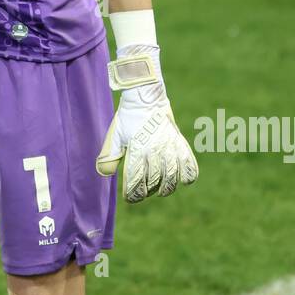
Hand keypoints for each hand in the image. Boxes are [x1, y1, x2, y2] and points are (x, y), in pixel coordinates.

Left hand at [96, 44, 198, 202]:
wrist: (145, 96)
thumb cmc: (127, 118)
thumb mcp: (115, 136)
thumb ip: (108, 156)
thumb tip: (104, 174)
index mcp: (137, 150)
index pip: (136, 181)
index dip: (133, 195)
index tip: (131, 197)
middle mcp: (155, 150)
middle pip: (155, 182)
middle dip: (148, 192)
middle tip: (144, 191)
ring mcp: (169, 146)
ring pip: (173, 177)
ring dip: (168, 187)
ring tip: (161, 189)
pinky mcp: (180, 142)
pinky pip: (190, 163)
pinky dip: (188, 175)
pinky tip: (182, 179)